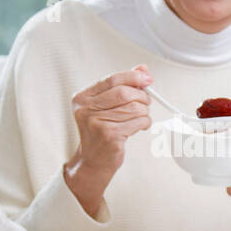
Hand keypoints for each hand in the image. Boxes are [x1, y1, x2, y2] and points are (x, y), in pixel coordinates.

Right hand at [64, 65, 152, 217]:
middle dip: (141, 96)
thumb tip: (143, 69)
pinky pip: (138, 121)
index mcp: (82, 98)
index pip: (111, 79)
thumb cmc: (100, 132)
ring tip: (140, 117)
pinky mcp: (110, 136)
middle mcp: (86, 110)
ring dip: (144, 112)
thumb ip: (121, 86)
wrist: (92, 162)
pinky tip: (140, 126)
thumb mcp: (105, 106)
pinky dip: (145, 122)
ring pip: (134, 108)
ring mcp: (97, 123)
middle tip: (146, 102)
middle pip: (124, 93)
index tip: (147, 79)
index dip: (133, 77)